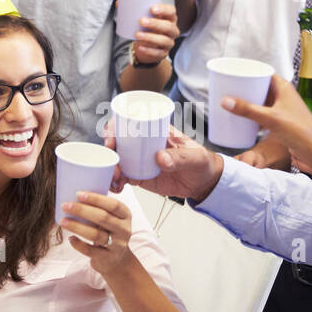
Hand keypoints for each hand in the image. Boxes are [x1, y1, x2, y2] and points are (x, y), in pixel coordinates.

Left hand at [60, 191, 134, 275]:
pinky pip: (90, 251)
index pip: (113, 205)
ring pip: (95, 235)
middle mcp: (124, 230)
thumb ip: (100, 209)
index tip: (78, 194)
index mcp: (125, 216)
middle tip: (65, 206)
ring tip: (63, 222)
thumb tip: (76, 198)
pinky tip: (71, 238)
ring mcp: (117, 245)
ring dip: (77, 227)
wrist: (117, 259)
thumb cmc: (109, 233)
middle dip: (82, 210)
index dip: (96, 199)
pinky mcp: (108, 258)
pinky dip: (78, 244)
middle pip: (103, 218)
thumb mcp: (111, 219)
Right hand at [107, 125, 223, 201]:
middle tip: (112, 162)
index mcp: (154, 131)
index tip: (111, 139)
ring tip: (115, 179)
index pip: (129, 123)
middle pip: (117, 142)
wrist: (204, 183)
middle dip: (108, 151)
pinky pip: (123, 178)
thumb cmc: (202, 162)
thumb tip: (160, 158)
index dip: (114, 128)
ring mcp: (139, 161)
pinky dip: (116, 182)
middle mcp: (142, 144)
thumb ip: (180, 158)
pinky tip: (117, 188)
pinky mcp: (140, 177)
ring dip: (110, 168)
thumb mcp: (194, 157)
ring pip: (117, 161)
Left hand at [129, 2, 179, 66]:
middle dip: (155, 23)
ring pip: (163, 40)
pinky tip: (140, 47)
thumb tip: (119, 2)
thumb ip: (133, 9)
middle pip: (168, 26)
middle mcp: (172, 30)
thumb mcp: (143, 18)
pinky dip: (148, 50)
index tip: (152, 8)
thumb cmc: (147, 28)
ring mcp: (169, 42)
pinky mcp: (163, 53)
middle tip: (141, 21)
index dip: (164, 9)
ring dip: (150, 37)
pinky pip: (158, 53)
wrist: (147, 46)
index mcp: (169, 18)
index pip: (171, 11)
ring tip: (137, 34)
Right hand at [223, 77, 311, 180]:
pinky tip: (245, 121)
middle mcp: (284, 96)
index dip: (249, 73)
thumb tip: (225, 101)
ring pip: (263, 101)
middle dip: (246, 89)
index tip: (234, 75)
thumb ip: (247, 110)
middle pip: (261, 87)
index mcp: (284, 88)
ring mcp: (283, 109)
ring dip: (250, 103)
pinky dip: (255, 115)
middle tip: (229, 90)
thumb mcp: (270, 118)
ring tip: (233, 104)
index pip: (264, 74)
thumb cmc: (300, 130)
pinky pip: (265, 114)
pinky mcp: (282, 122)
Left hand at [292, 92, 311, 175]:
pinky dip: (297, 160)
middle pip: (293, 138)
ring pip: (293, 153)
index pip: (302, 122)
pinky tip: (301, 154)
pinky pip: (299, 166)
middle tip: (294, 128)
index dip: (296, 118)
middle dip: (291, 133)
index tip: (298, 116)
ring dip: (293, 146)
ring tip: (296, 141)